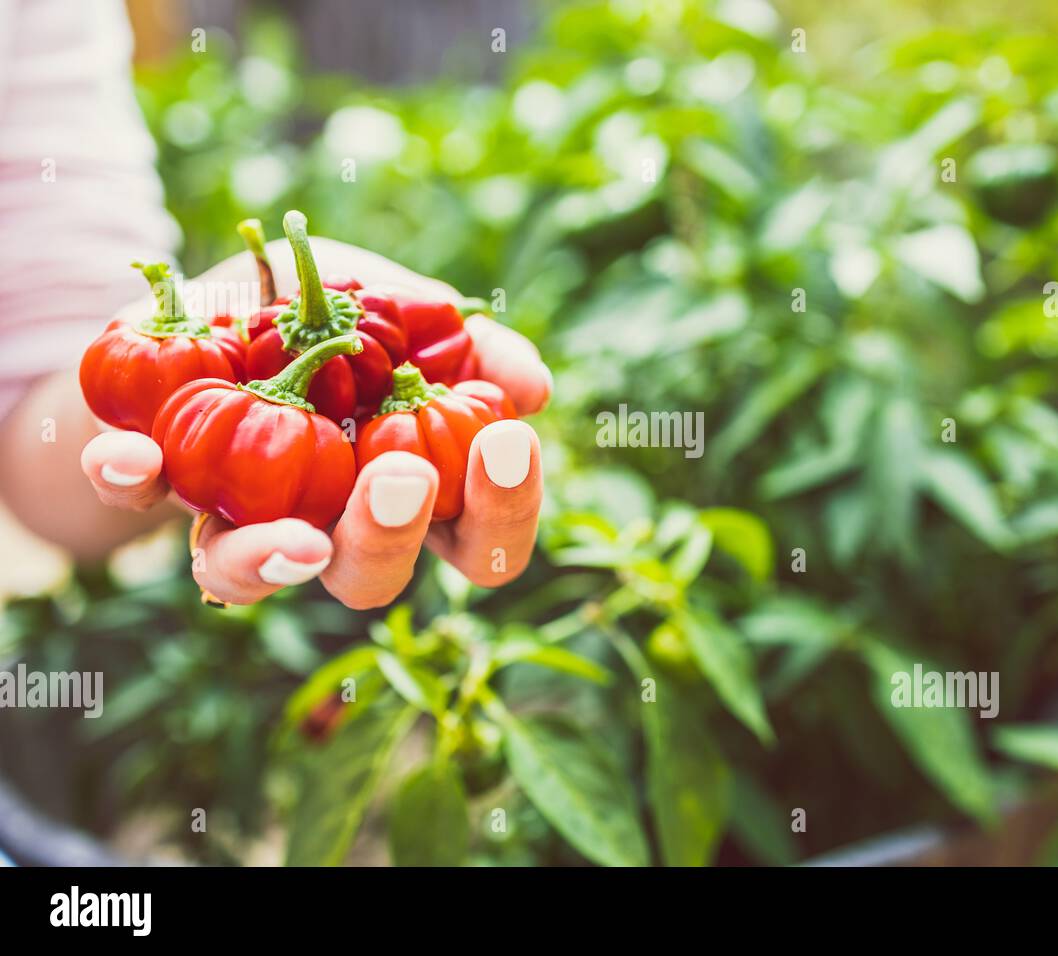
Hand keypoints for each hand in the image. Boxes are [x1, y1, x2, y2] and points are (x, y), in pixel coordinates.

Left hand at [80, 238, 549, 607]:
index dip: (503, 512)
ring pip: (248, 575)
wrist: (237, 294)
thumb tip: (534, 388)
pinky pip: (135, 496)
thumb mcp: (417, 312)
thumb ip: (476, 350)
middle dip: (388, 538)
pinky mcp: (158, 476)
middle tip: (401, 480)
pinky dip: (129, 477)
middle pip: (370, 578)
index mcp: (413, 494)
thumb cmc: (354, 319)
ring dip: (268, 559)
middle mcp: (328, 525)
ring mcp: (239, 513)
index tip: (507, 445)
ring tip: (292, 539)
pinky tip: (130, 456)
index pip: (479, 542)